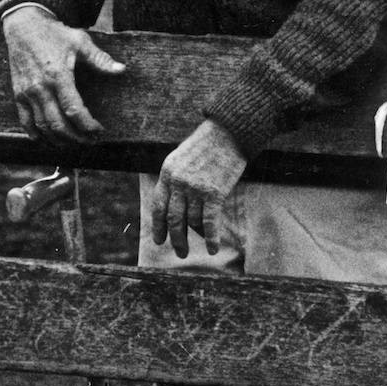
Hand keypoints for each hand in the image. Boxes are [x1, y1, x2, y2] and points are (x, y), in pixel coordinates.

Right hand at [1, 6, 123, 140]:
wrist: (23, 26)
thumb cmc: (55, 34)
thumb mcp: (79, 42)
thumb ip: (100, 59)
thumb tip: (122, 70)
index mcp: (58, 75)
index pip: (74, 110)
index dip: (88, 125)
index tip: (99, 131)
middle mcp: (41, 87)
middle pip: (58, 124)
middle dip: (76, 137)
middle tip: (90, 141)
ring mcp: (27, 93)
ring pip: (42, 126)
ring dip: (59, 139)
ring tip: (73, 142)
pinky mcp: (18, 94)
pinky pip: (25, 121)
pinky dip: (36, 134)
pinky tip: (46, 139)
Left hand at [151, 120, 246, 257]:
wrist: (228, 132)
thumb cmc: (207, 144)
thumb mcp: (180, 158)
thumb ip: (174, 179)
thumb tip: (173, 204)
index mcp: (167, 173)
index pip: (158, 206)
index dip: (158, 226)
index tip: (159, 240)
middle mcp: (178, 183)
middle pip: (173, 219)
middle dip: (175, 239)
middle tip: (180, 252)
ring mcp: (195, 188)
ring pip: (192, 222)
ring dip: (196, 237)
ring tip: (200, 246)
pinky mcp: (214, 192)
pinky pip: (210, 222)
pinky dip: (211, 238)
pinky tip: (212, 250)